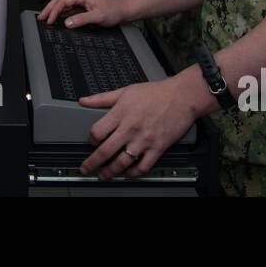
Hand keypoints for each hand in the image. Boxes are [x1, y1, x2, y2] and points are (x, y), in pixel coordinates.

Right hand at [37, 0, 129, 27]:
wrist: (123, 10)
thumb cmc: (113, 11)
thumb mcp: (97, 16)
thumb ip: (81, 19)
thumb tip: (67, 23)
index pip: (62, 2)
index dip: (54, 11)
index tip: (50, 21)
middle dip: (49, 8)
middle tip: (41, 18)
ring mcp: (81, 0)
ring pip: (62, 2)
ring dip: (53, 9)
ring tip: (46, 18)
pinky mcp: (83, 6)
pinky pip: (68, 7)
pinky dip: (60, 12)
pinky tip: (58, 18)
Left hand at [78, 77, 197, 180]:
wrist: (182, 97)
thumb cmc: (156, 93)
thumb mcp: (125, 91)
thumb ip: (102, 98)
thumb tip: (83, 100)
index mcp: (121, 113)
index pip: (97, 132)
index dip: (91, 139)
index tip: (91, 142)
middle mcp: (131, 128)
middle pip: (106, 151)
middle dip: (93, 163)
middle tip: (86, 168)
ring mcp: (144, 140)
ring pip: (122, 162)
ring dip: (110, 172)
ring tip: (104, 176)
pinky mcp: (158, 148)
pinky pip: (143, 166)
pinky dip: (133, 173)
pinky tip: (128, 173)